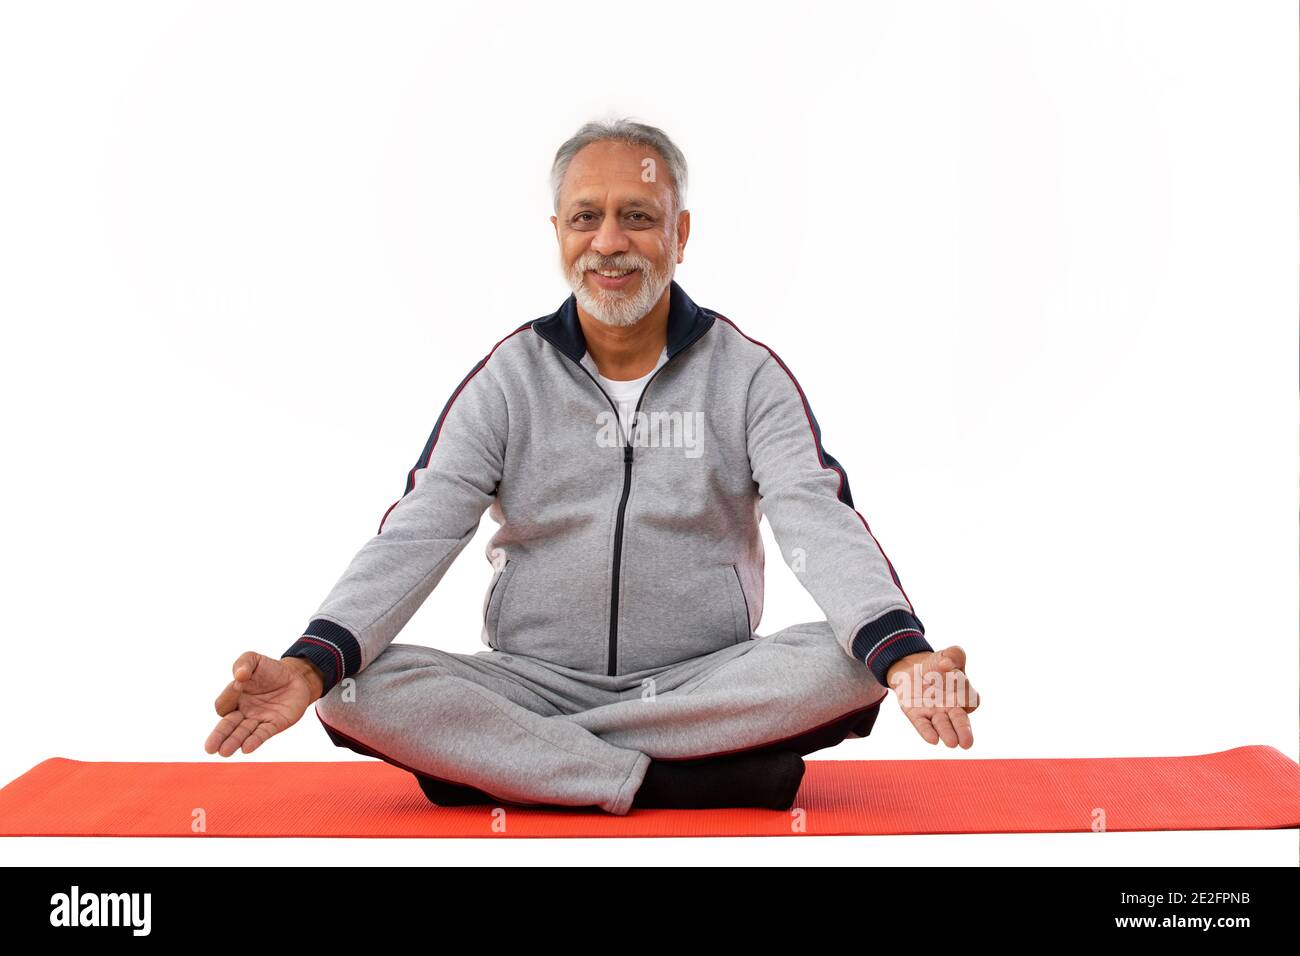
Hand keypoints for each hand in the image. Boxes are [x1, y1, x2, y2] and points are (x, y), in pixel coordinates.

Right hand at [204, 652, 319, 756]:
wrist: (296, 677)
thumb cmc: (270, 669)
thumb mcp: (254, 660)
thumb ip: (243, 663)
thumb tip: (239, 676)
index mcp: (235, 698)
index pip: (223, 705)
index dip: (228, 697)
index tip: (238, 684)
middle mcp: (244, 712)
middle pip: (228, 726)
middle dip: (219, 736)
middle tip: (210, 749)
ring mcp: (259, 719)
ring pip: (243, 733)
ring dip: (234, 741)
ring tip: (224, 752)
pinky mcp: (275, 724)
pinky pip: (263, 734)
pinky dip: (254, 740)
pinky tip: (247, 748)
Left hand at [885, 646, 979, 748]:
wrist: (913, 667)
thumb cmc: (938, 664)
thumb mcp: (949, 654)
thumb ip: (955, 654)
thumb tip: (947, 664)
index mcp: (963, 694)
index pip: (970, 699)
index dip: (967, 693)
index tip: (958, 680)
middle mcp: (951, 708)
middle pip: (960, 721)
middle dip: (963, 731)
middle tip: (967, 743)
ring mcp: (934, 712)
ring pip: (942, 725)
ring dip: (946, 733)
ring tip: (951, 743)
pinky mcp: (917, 714)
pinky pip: (923, 724)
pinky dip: (927, 731)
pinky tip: (932, 739)